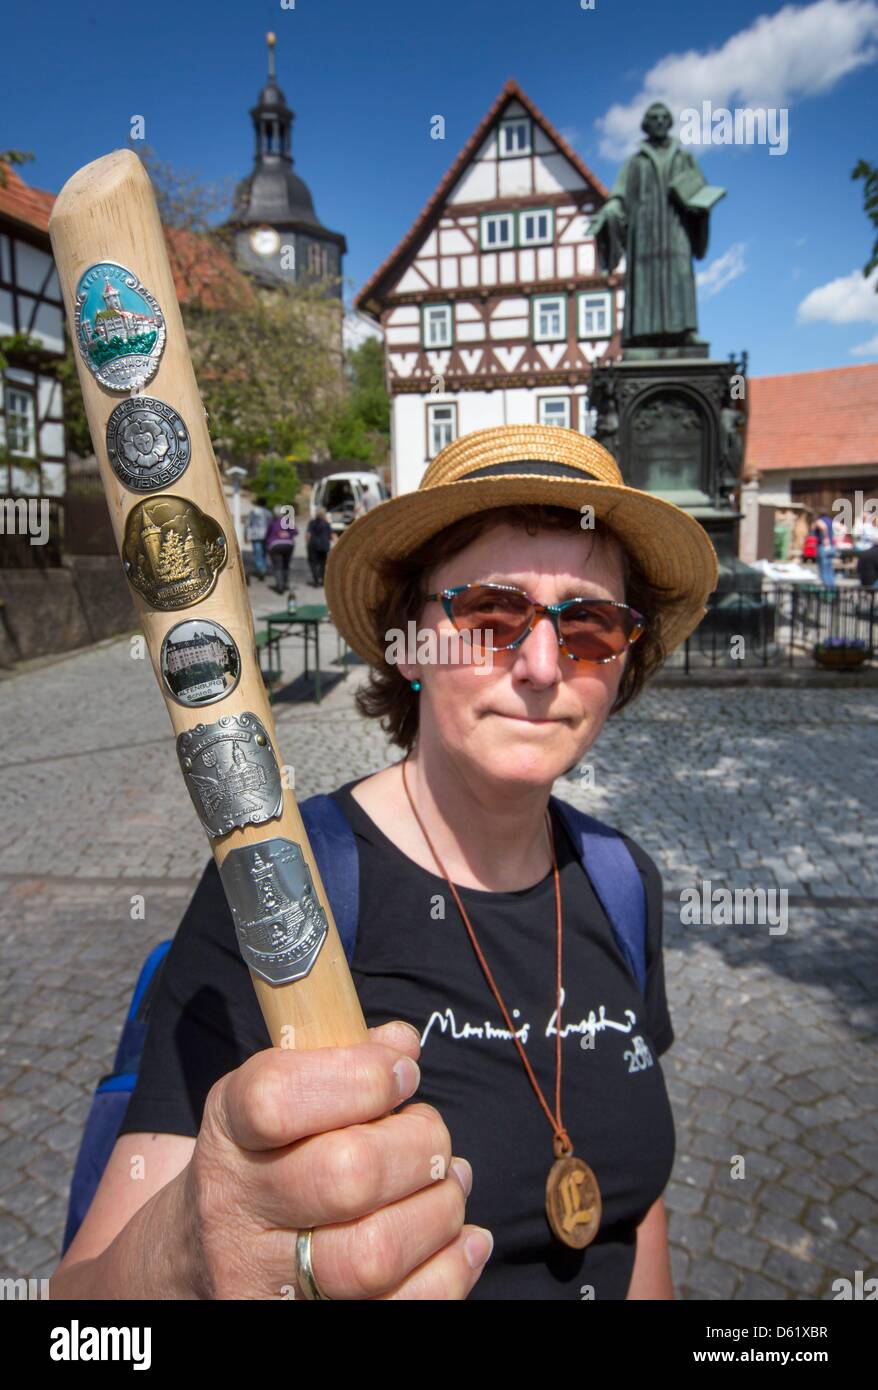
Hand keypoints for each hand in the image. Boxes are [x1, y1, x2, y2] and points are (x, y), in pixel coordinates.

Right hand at [183, 1021, 491, 1299]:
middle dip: (418, 1145)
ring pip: (374, 1256)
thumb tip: (403, 1045)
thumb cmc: (262, 1158)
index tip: (402, 1072)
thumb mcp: (275, 1095)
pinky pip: (400, 1309)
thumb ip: (339, 1058)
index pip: (277, 1098)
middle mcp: (237, 1210)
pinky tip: (460, 1239)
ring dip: (438, 1210)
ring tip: (446, 1184)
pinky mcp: (302, 1324)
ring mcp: (266, 1282)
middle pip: (345, 1176)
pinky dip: (450, 1271)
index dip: (359, 1079)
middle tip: (431, 1137)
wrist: (195, 1256)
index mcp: (230, 1133)